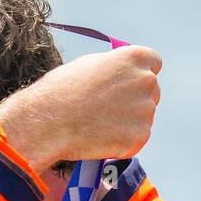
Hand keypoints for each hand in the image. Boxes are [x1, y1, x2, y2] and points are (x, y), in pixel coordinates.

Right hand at [0, 45, 161, 170]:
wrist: (48, 123)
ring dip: (126, 122)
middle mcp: (146, 81)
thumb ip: (112, 68)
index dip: (138, 74)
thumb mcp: (87, 65)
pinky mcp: (139, 137)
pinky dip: (120, 142)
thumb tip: (118, 76)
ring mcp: (145, 111)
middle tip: (106, 110)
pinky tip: (98, 138)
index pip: (153, 62)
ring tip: (96, 125)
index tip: (128, 84)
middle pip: (150, 91)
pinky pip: (134, 139)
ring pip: (141, 118)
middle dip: (133, 100)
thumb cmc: (60, 92)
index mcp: (134, 59)